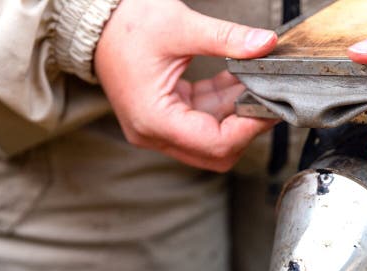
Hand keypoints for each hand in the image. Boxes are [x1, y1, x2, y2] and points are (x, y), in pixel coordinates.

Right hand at [95, 0, 277, 171]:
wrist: (95, 21)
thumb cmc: (126, 24)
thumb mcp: (181, 26)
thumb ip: (227, 39)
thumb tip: (265, 44)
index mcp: (154, 119)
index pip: (214, 144)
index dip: (249, 129)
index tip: (271, 106)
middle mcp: (153, 134)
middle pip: (214, 153)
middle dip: (244, 128)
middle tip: (267, 99)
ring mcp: (156, 129)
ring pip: (210, 140)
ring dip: (234, 115)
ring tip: (253, 83)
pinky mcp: (162, 118)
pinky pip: (200, 122)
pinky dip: (221, 106)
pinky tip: (235, 80)